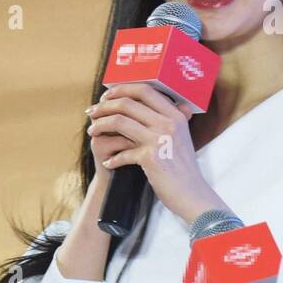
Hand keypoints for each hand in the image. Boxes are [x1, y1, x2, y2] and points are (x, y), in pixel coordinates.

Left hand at [85, 84, 222, 222]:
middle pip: (127, 104)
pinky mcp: (151, 157)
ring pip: (119, 122)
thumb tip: (141, 105)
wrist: (191, 194)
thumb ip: (167, 120)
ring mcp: (159, 139)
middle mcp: (169, 123)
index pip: (145, 90)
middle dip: (104, 106)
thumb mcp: (180, 136)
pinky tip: (108, 162)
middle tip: (92, 112)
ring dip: (101, 126)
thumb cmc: (183, 167)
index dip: (122, 89)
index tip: (107, 95)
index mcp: (175, 115)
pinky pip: (122, 152)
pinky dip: (112, 158)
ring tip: (92, 132)